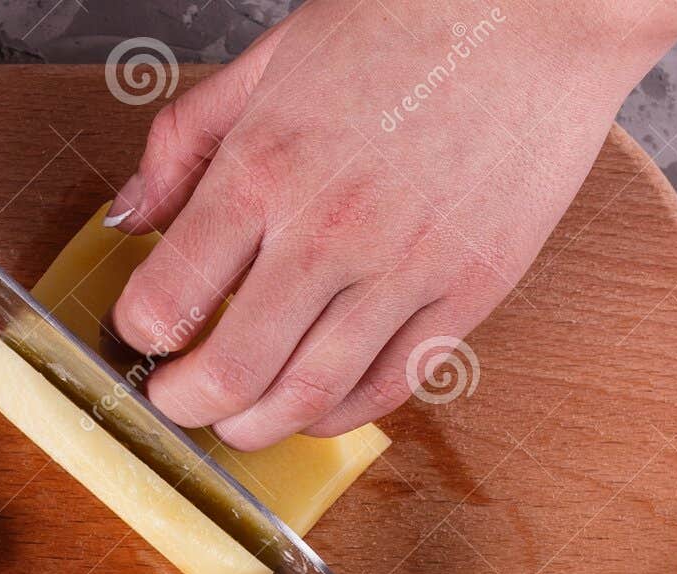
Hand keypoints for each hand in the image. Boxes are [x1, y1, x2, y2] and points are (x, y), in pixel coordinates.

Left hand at [106, 0, 676, 448]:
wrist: (544, 2)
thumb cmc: (410, 17)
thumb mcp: (267, 59)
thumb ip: (185, 143)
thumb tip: (132, 218)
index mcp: (266, 169)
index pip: (167, 300)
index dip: (139, 334)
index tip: (140, 336)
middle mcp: (330, 230)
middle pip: (229, 374)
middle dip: (184, 404)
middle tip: (176, 399)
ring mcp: (404, 270)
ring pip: (305, 400)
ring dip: (253, 428)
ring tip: (236, 417)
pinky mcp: (467, 294)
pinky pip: (388, 389)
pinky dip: (335, 417)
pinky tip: (310, 406)